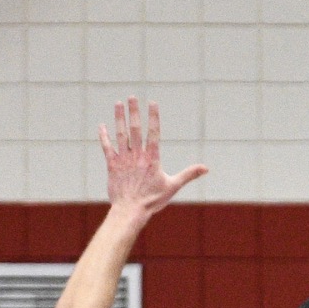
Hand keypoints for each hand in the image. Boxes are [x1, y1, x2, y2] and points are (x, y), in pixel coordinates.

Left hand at [97, 96, 207, 218]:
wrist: (130, 211)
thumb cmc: (152, 200)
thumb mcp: (173, 186)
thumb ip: (189, 174)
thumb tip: (206, 168)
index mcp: (152, 159)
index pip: (153, 133)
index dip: (153, 117)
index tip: (152, 102)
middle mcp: (137, 156)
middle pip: (135, 129)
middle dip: (134, 111)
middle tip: (132, 96)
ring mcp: (124, 159)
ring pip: (121, 134)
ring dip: (119, 118)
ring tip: (118, 103)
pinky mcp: (112, 166)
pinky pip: (107, 147)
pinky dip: (104, 136)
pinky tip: (102, 125)